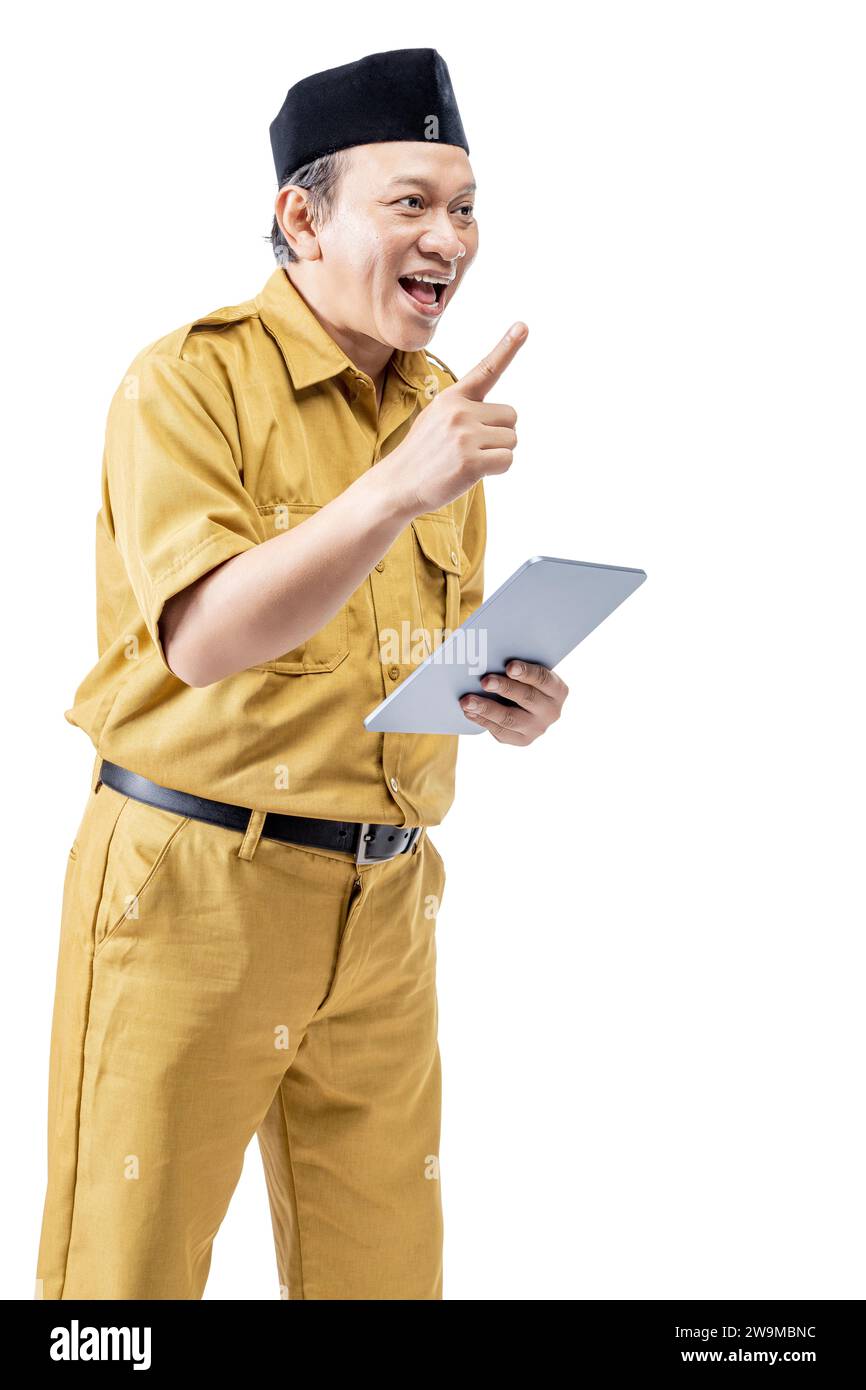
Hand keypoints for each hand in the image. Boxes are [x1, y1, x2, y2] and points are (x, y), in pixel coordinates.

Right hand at [387, 322, 527, 516]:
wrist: (397, 484)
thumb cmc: (422, 454)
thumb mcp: (436, 418)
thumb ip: (465, 409)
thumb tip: (501, 417)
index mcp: (452, 397)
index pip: (486, 369)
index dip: (507, 347)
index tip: (523, 326)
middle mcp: (460, 411)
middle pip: (511, 416)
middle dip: (499, 434)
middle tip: (472, 447)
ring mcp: (465, 435)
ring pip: (512, 440)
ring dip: (498, 453)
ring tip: (468, 459)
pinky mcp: (471, 461)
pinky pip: (507, 460)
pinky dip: (497, 469)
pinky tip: (473, 472)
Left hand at [459, 660, 568, 744]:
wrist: (527, 706)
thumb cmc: (524, 681)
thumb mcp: (528, 672)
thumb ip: (516, 667)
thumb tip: (488, 659)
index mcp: (557, 690)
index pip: (543, 678)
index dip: (526, 672)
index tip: (509, 666)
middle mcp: (551, 711)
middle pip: (527, 698)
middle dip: (504, 688)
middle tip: (485, 681)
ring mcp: (537, 728)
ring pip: (510, 719)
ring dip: (486, 709)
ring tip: (467, 701)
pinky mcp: (522, 740)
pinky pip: (500, 732)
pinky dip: (482, 720)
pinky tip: (469, 712)